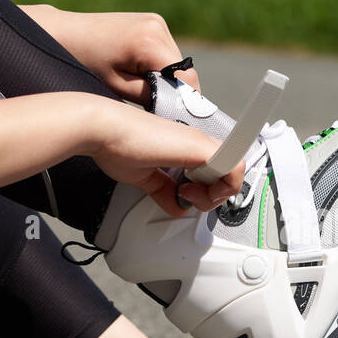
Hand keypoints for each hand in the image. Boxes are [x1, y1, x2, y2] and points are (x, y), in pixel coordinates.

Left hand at [46, 9, 199, 104]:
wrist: (63, 35)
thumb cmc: (84, 64)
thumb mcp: (118, 87)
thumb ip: (152, 96)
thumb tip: (176, 107)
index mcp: (149, 41)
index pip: (186, 78)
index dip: (184, 101)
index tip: (175, 118)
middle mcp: (158, 26)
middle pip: (184, 70)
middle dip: (174, 90)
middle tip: (155, 107)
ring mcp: (156, 21)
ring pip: (177, 62)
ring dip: (167, 78)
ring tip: (142, 87)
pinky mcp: (153, 22)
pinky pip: (167, 52)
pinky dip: (160, 66)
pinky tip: (139, 72)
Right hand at [92, 100, 244, 217]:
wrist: (102, 130)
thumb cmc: (116, 145)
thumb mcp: (146, 179)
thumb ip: (164, 192)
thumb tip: (176, 207)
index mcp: (187, 149)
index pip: (217, 172)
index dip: (210, 191)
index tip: (187, 196)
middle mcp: (197, 144)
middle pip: (229, 175)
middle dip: (212, 197)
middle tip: (186, 197)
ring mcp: (200, 143)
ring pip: (235, 172)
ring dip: (215, 194)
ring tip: (185, 193)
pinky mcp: (199, 147)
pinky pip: (234, 167)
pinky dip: (225, 186)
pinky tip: (193, 190)